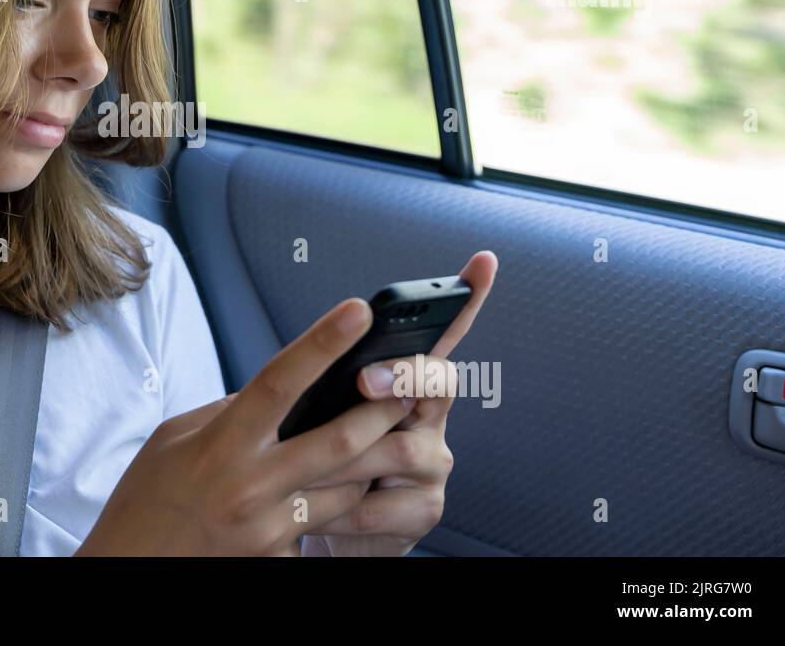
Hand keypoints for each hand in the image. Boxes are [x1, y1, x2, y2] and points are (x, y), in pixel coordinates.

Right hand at [76, 297, 418, 555]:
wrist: (130, 566)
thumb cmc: (147, 497)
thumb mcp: (174, 438)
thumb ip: (227, 413)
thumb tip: (274, 392)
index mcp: (220, 444)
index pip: (280, 383)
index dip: (321, 344)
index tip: (357, 311)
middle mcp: (249, 486)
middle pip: (337, 443)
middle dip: (380, 411)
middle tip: (409, 385)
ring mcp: (267, 529)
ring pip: (346, 490)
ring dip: (370, 462)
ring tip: (383, 436)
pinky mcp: (277, 558)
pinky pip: (322, 525)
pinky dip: (335, 504)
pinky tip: (335, 491)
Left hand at [301, 250, 498, 555]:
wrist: (310, 522)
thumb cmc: (311, 455)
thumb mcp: (315, 409)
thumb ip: (328, 382)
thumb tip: (319, 349)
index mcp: (404, 383)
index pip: (442, 334)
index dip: (467, 298)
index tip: (481, 262)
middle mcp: (429, 418)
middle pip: (437, 382)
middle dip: (402, 376)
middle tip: (363, 379)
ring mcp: (433, 464)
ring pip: (403, 449)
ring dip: (350, 454)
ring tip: (303, 465)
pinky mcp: (423, 510)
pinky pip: (382, 505)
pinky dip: (342, 508)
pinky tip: (315, 511)